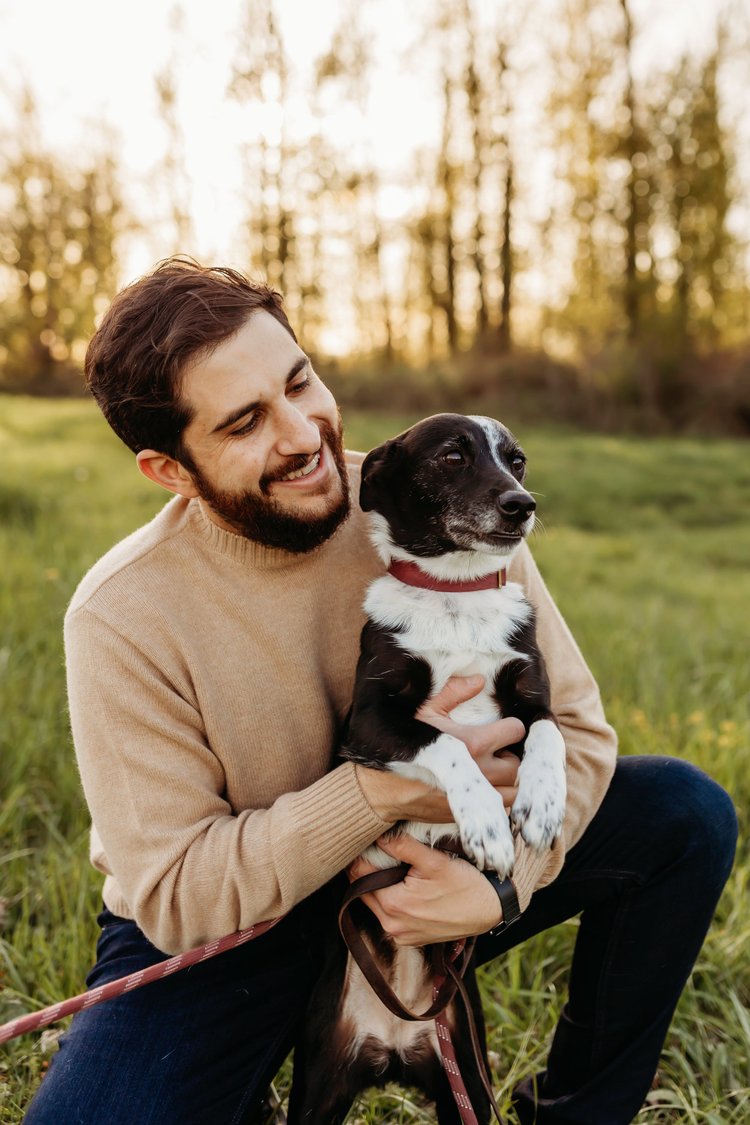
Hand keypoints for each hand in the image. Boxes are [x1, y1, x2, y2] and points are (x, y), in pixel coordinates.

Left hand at [348, 833, 502, 945]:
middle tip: (375, 851)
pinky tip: (403, 887)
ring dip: (378, 886)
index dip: (360, 856)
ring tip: (391, 867)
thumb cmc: (465, 885)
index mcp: (393, 904)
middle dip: (367, 871)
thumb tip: (379, 837)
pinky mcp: (410, 939)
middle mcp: (392, 925)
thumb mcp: (434, 861)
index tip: (364, 842)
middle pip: (363, 891)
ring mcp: (401, 935)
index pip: (360, 876)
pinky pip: (389, 917)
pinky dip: (390, 901)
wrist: (489, 910)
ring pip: (374, 905)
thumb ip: (403, 847)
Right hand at [356, 675, 522, 823]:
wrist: (382, 790)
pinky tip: (484, 788)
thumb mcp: (423, 712)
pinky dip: (499, 799)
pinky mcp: (470, 815)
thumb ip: (453, 692)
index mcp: (473, 742)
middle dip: (512, 756)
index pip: (516, 731)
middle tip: (499, 751)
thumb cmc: (402, 745)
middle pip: (519, 764)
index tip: (503, 727)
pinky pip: (500, 809)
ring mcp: (476, 797)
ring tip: (494, 770)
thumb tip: (480, 680)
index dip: (512, 727)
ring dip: (509, 780)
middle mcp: (481, 771)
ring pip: (514, 790)